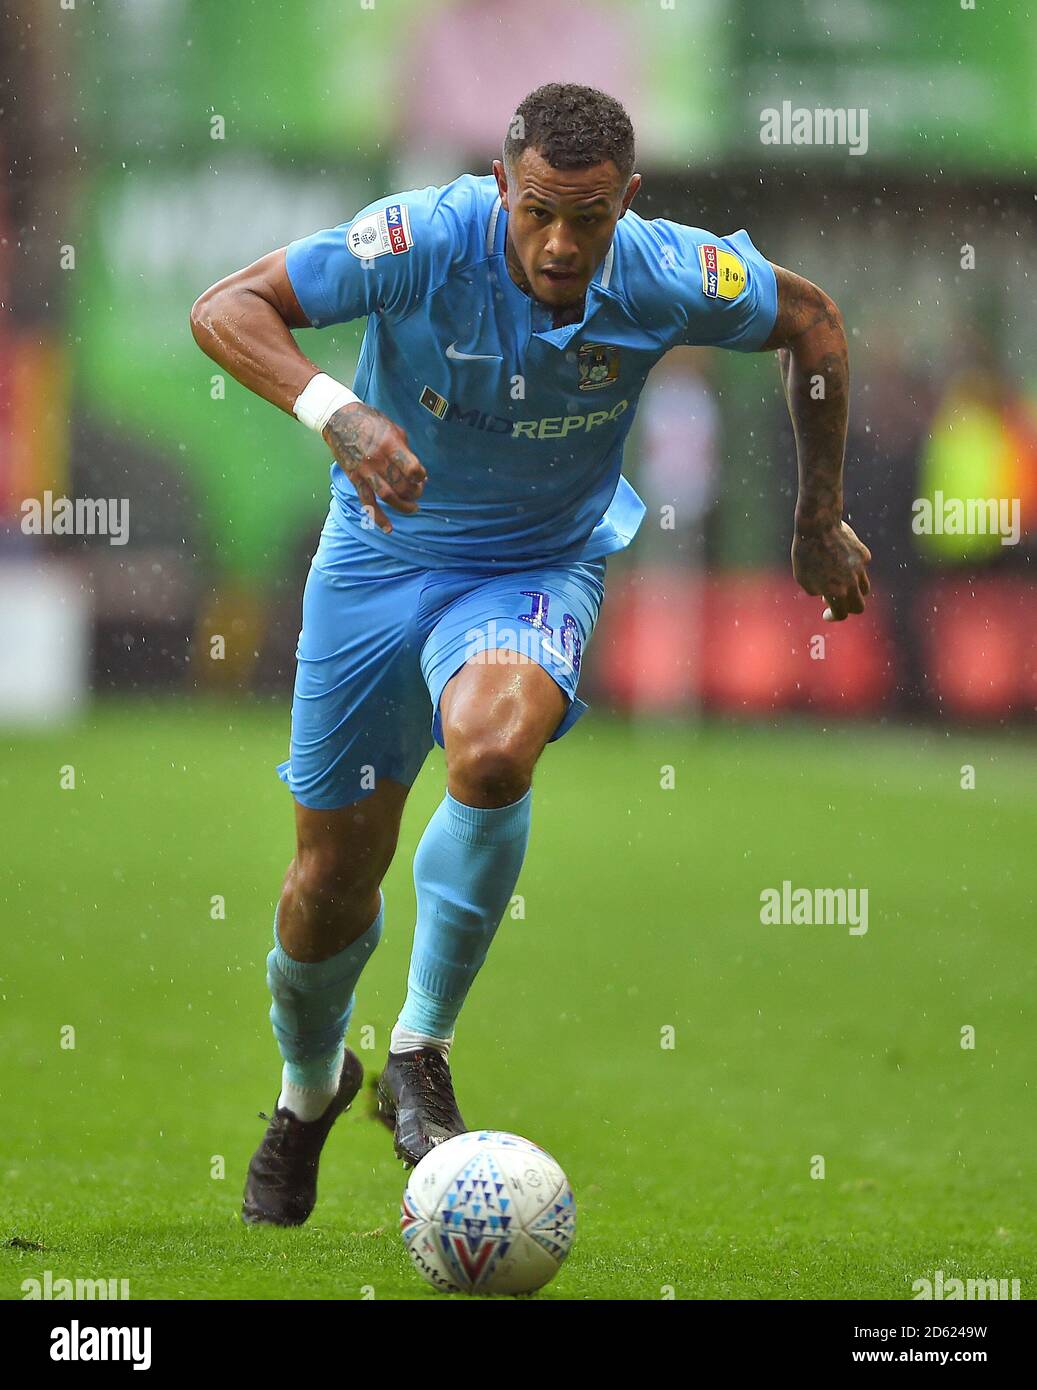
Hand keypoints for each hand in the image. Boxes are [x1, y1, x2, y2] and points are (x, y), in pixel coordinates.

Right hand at [321, 402, 426, 533]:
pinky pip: (367, 502)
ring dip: (403, 506)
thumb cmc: (370, 421)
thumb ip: (406, 451)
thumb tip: (418, 472)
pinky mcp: (355, 479)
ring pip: (388, 496)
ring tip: (412, 508)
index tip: (422, 476)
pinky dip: (378, 517)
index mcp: (390, 444)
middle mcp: (377, 460)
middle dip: (415, 492)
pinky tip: (389, 528)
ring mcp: (365, 471)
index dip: (421, 476)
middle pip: (402, 485)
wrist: (338, 419)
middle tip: (418, 491)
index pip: (412, 469)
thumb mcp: (393, 429)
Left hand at [792, 520, 871, 620]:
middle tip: (838, 602)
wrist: (818, 526)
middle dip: (849, 608)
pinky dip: (854, 568)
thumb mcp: (802, 578)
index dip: (833, 616)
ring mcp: (860, 568)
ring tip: (841, 583)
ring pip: (864, 588)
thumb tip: (824, 594)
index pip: (841, 614)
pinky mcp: (864, 554)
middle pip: (859, 606)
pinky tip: (842, 560)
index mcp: (836, 593)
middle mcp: (852, 583)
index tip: (826, 613)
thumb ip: (815, 591)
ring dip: (854, 590)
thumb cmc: (805, 553)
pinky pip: (862, 567)